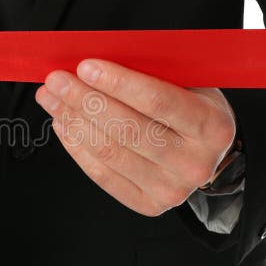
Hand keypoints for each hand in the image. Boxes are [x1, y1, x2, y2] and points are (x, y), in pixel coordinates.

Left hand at [35, 59, 235, 216]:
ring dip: (73, 121)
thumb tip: (96, 61)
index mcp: (212, 126)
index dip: (117, 83)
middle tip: (57, 80)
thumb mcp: (188, 83)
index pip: (158, 101)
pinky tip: (63, 124)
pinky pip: (102, 175)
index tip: (85, 66)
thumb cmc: (191, 109)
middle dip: (84, 100)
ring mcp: (172, 189)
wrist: (206, 154)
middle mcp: (195, 163)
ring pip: (110, 152)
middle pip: (127, 128)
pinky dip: (77, 146)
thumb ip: (152, 72)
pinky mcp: (149, 204)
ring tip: (52, 99)